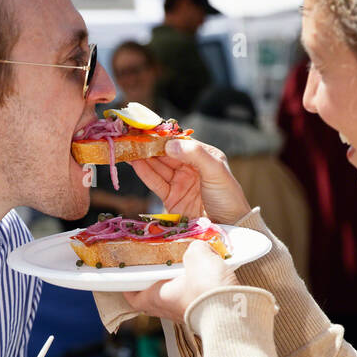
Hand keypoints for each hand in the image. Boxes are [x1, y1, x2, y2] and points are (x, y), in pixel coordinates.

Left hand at [123, 238, 241, 322]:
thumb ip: (193, 248)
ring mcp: (187, 314)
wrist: (235, 310)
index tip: (127, 278)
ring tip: (182, 268)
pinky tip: (203, 276)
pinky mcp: (205, 313)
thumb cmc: (207, 287)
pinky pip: (194, 299)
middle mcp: (169, 310)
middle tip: (156, 269)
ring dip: (176, 286)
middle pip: (153, 298)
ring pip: (174, 299)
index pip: (134, 298)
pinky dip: (195, 289)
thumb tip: (197, 247)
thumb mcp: (197, 256)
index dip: (128, 288)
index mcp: (158, 298)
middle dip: (153, 284)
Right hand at [131, 137, 251, 224]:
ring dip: (143, 157)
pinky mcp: (171, 198)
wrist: (228, 228)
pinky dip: (144, 172)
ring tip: (128, 148)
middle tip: (132, 136)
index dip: (163, 135)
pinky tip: (134, 163)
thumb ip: (195, 154)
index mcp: (204, 156)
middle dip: (149, 145)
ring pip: (158, 166)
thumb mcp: (216, 171)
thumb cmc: (228, 198)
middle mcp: (191, 167)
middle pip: (166, 154)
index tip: (147, 129)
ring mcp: (180, 183)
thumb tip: (169, 143)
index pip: (180, 142)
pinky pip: (155, 182)